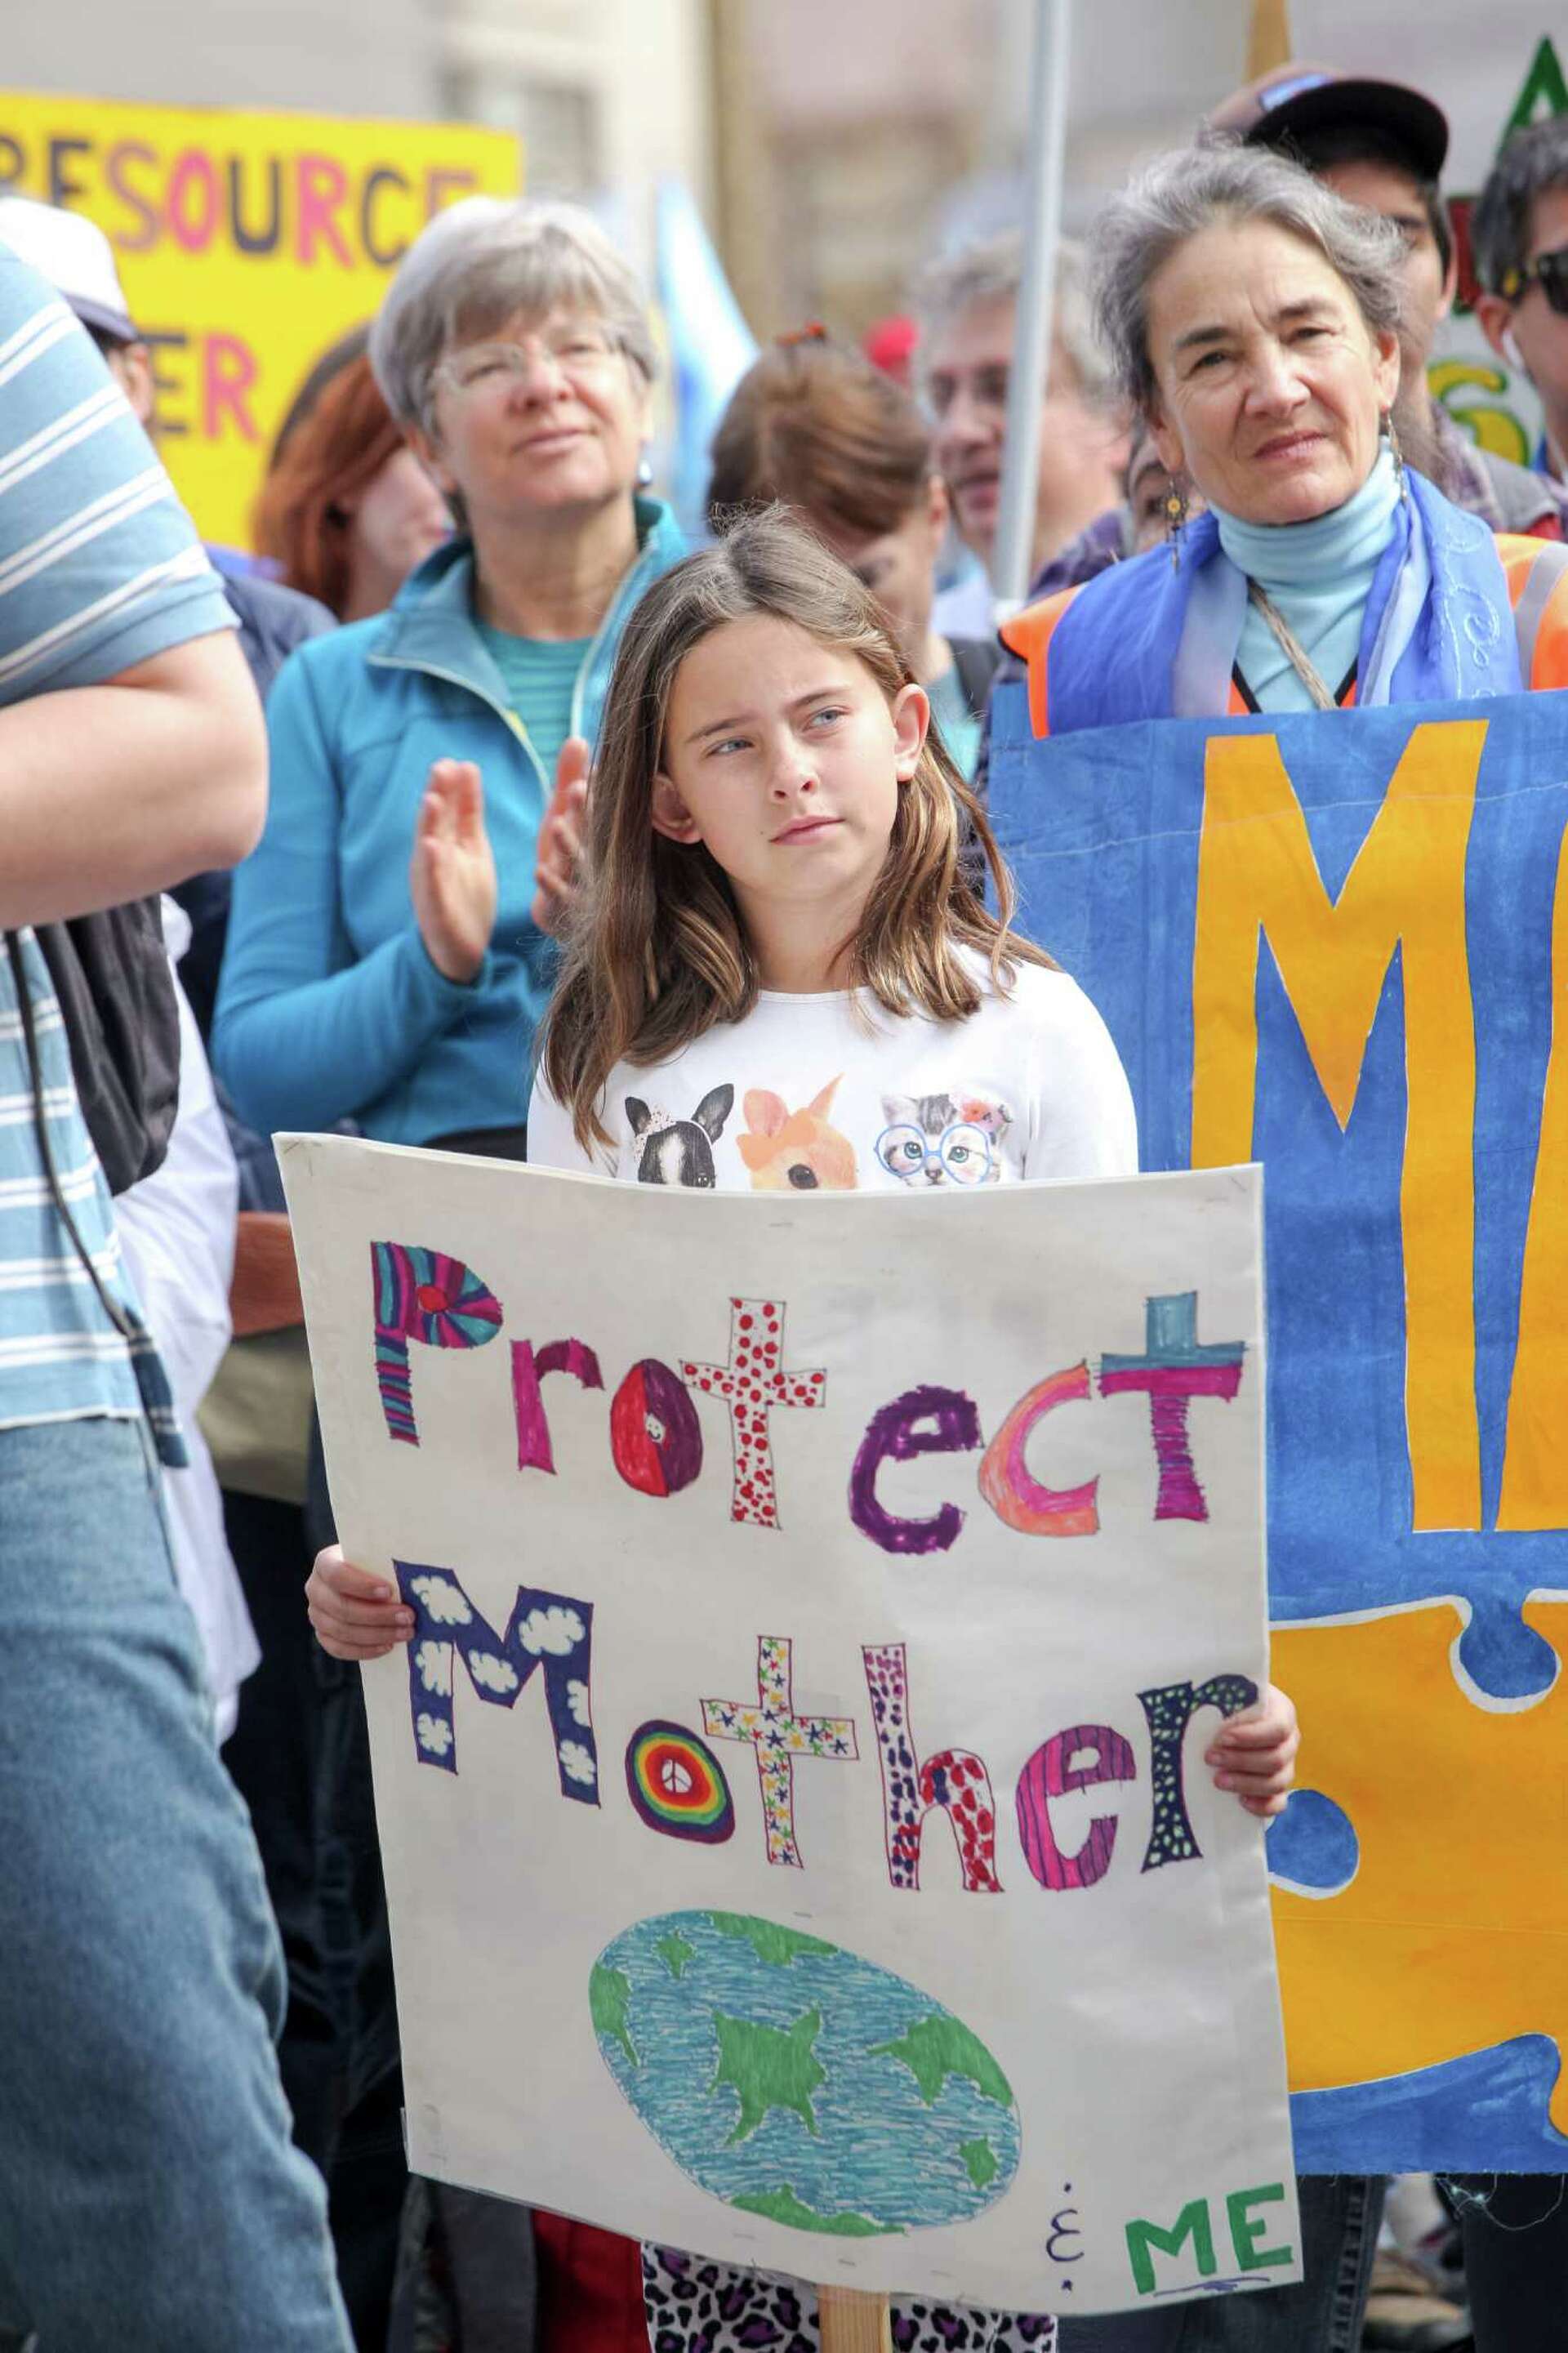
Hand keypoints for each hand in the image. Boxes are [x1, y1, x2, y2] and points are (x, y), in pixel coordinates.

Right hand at [306, 1544, 414, 1661]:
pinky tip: (388, 1646)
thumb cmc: (375, 1563)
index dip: (361, 1585)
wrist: (363, 1580)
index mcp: (325, 1563)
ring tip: (405, 1632)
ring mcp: (317, 1614)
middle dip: (378, 1615)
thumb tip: (411, 1578)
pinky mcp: (323, 1635)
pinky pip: (339, 1649)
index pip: (337, 1575)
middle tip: (408, 1616)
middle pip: (341, 1607)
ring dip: (377, 1634)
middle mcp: (315, 1589)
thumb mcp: (378, 1555)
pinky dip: (365, 1650)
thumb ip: (387, 1562)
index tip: (389, 1591)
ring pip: (342, 1630)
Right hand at [410, 758, 496, 983]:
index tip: (458, 762)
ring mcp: (432, 883)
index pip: (449, 811)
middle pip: (434, 823)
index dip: (452, 788)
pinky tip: (431, 848)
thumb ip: (467, 811)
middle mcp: (434, 859)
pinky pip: (432, 885)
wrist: (460, 949)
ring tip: (432, 800)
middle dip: (437, 796)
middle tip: (442, 767)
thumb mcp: (472, 847)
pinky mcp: (436, 908)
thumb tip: (465, 766)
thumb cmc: (466, 895)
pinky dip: (431, 867)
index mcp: (446, 844)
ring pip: (428, 850)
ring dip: (429, 825)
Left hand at [530, 735, 589, 938]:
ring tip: (557, 824)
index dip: (597, 793)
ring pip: (580, 865)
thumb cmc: (567, 856)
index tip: (593, 772)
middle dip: (586, 813)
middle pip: (594, 834)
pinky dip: (552, 884)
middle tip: (580, 790)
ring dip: (570, 845)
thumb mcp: (564, 814)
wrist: (564, 913)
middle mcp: (599, 860)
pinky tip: (540, 870)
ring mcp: (587, 886)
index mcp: (599, 834)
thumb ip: (570, 779)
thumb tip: (577, 739)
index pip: (601, 811)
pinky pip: (562, 898)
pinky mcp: (568, 910)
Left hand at [1206, 1682, 1298, 1818]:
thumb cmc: (1228, 1701)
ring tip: (1217, 1780)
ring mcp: (1287, 1766)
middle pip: (1276, 1758)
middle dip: (1241, 1761)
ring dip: (1246, 1783)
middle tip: (1210, 1758)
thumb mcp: (1227, 1692)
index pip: (1278, 1728)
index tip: (1222, 1739)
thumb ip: (1223, 1695)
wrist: (1230, 1718)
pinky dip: (1263, 1806)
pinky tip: (1241, 1802)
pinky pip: (1279, 1803)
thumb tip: (1200, 1703)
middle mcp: (1289, 1740)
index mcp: (1282, 1712)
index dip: (1251, 1736)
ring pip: (1278, 1782)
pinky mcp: (1279, 1789)